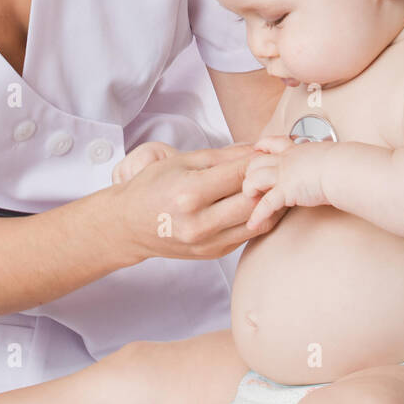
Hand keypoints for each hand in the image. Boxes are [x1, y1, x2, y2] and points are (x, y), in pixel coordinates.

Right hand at [114, 143, 289, 261]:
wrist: (129, 225)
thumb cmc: (153, 187)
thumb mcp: (183, 162)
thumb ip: (223, 157)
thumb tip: (257, 149)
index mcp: (189, 193)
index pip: (239, 174)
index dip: (258, 161)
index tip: (266, 153)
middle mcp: (199, 222)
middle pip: (253, 201)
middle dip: (269, 182)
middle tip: (275, 170)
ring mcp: (207, 242)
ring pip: (258, 221)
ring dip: (269, 202)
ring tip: (272, 186)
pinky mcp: (214, 253)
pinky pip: (247, 234)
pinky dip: (258, 217)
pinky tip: (257, 204)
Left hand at [241, 136, 334, 230]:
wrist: (343, 168)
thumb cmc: (343, 163)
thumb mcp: (330, 156)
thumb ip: (323, 160)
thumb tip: (333, 163)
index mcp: (296, 151)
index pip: (273, 143)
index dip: (262, 146)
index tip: (257, 149)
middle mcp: (286, 161)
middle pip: (256, 161)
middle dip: (250, 172)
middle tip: (251, 182)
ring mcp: (284, 175)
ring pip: (254, 178)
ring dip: (249, 189)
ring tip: (251, 199)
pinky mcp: (286, 191)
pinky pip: (266, 205)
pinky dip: (257, 216)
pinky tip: (253, 224)